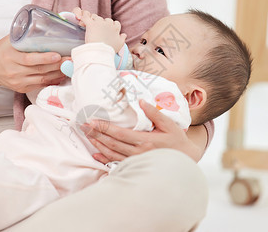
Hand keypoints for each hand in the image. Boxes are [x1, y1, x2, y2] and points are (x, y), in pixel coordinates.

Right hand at [0, 36, 67, 92]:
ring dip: (58, 73)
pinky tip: (61, 75)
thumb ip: (25, 34)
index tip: (57, 55)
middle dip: (57, 65)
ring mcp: (18, 81)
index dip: (44, 58)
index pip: (29, 59)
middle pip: (39, 69)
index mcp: (10, 56)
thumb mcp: (10, 40)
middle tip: (71, 59)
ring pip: (42, 79)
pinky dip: (52, 80)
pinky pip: (40, 85)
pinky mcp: (22, 88)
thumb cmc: (3, 50)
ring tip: (69, 67)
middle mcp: (14, 70)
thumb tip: (47, 23)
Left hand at [72, 7, 126, 51]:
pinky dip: (83, 18)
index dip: (112, 26)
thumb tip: (124, 34)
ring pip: (96, 17)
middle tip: (98, 30)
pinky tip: (82, 22)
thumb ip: (122, 38)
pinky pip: (86, 17)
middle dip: (102, 23)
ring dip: (93, 21)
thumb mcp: (119, 45)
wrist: (100, 52)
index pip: (115, 23)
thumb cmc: (110, 50)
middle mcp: (108, 24)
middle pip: (106, 19)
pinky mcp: (91, 24)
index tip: (108, 31)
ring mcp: (99, 23)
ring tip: (90, 28)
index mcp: (115, 28)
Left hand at [84, 100, 202, 162]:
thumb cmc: (177, 141)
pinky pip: (115, 163)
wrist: (185, 160)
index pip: (120, 133)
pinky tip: (95, 154)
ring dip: (98, 145)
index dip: (105, 127)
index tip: (93, 121)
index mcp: (145, 141)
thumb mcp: (169, 124)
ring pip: (111, 153)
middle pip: (112, 143)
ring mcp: (135, 161)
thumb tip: (141, 101)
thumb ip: (154, 113)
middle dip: (96, 134)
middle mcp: (138, 152)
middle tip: (83, 126)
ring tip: (87, 136)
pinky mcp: (134, 166)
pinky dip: (104, 158)